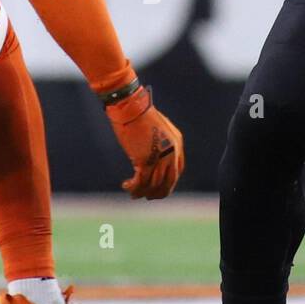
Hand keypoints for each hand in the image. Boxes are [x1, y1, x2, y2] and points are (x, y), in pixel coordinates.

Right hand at [104, 81, 183, 199]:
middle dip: (158, 192)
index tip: (158, 187)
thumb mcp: (156, 128)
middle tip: (147, 197)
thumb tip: (150, 155)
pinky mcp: (145, 160)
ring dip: (142, 192)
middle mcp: (172, 152)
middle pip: (169, 181)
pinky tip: (126, 185)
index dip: (169, 182)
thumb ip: (158, 142)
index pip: (177, 170)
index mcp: (177, 143)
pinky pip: (141, 181)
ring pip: (154, 184)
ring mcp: (160, 157)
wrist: (130, 107)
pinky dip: (133, 187)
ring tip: (132, 194)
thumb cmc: (139, 113)